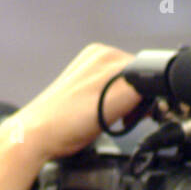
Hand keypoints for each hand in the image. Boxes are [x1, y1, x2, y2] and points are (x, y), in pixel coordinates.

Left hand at [10, 43, 141, 161]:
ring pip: (124, 85)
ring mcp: (89, 67)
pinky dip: (111, 103)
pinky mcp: (82, 80)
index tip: (141, 114)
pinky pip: (110, 90)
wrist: (37, 134)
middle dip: (136, 100)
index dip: (147, 97)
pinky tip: (99, 114)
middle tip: (123, 118)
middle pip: (136, 78)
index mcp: (106, 55)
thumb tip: (153, 88)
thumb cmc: (65, 124)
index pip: (145, 72)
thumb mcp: (112, 106)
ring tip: (107, 117)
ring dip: (124, 103)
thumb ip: (138, 91)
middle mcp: (98, 57)